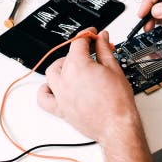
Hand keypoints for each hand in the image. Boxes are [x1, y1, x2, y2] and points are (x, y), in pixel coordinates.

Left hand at [37, 29, 141, 145]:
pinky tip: (54, 86)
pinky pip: (43, 98)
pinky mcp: (61, 109)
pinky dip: (45, 90)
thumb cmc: (118, 103)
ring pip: (52, 73)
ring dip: (61, 66)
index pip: (79, 42)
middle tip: (93, 51)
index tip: (93, 34)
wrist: (117, 126)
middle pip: (66, 56)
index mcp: (78, 66)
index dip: (87, 35)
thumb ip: (104, 50)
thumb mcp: (114, 69)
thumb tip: (101, 38)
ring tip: (75, 66)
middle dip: (79, 51)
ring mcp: (61, 95)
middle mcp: (65, 79)